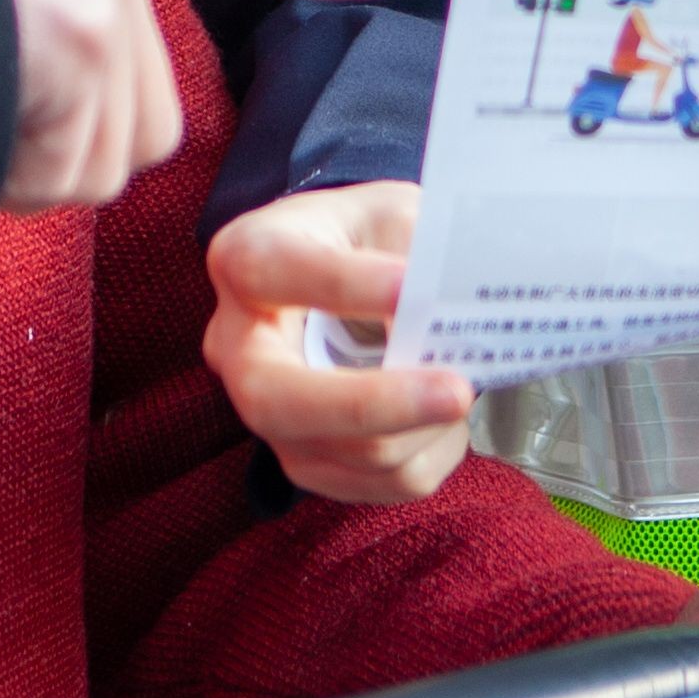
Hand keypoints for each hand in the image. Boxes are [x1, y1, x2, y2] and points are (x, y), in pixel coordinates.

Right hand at [205, 181, 476, 501]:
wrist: (352, 277)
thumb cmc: (367, 239)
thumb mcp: (389, 213)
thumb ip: (411, 253)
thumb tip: (445, 317)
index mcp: (246, 257)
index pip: (271, 271)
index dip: (342, 284)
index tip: (411, 286)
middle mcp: (237, 343)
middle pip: (275, 400)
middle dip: (374, 405)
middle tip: (457, 389)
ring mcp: (265, 414)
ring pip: (341, 452)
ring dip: (423, 428)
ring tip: (461, 383)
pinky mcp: (305, 461)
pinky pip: (376, 484)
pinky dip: (428, 453)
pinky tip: (440, 414)